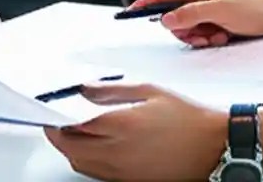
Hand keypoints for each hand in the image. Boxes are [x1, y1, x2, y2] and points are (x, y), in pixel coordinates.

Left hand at [44, 83, 225, 181]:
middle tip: (55, 122)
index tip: (50, 110)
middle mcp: (116, 152)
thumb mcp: (150, 91)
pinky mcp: (129, 181)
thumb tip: (85, 89)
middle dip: (58, 135)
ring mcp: (121, 171)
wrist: (212, 148)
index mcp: (119, 125)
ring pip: (80, 164)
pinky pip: (96, 174)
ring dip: (70, 150)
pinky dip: (87, 162)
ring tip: (72, 134)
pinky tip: (93, 149)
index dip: (55, 118)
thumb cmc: (187, 119)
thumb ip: (111, 90)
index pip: (72, 126)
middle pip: (70, 148)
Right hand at [127, 0, 262, 47]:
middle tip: (202, 35)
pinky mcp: (215, 22)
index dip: (145, 3)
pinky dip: (208, 39)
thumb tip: (165, 19)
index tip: (130, 13)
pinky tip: (224, 37)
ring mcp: (208, 9)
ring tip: (219, 35)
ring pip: (186, 28)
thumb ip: (192, 14)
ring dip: (199, 36)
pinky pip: (200, 34)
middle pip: (173, 16)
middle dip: (184, 29)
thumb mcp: (222, 11)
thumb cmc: (256, 9)